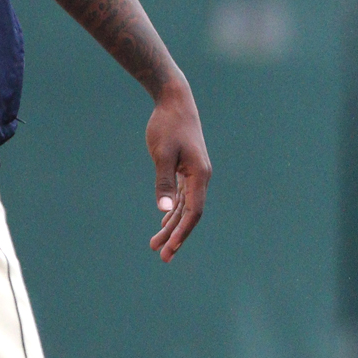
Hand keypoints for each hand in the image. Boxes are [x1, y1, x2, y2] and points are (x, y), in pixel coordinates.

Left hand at [145, 77, 211, 261]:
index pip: (194, 212)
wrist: (175, 101)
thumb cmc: (168, 125)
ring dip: (172, 226)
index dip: (182, 233)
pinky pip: (182, 196)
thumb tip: (164, 210)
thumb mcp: (162, 153)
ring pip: (185, 207)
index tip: (170, 249)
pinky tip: (164, 221)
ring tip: (156, 245)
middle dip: (176, 236)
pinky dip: (173, 210)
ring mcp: (194, 173)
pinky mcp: (186, 169)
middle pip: (190, 214)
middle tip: (162, 256)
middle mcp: (201, 177)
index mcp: (199, 175)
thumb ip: (163, 181)